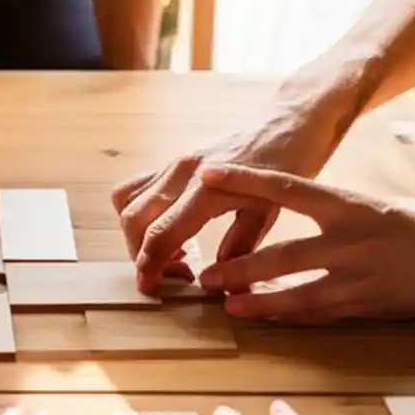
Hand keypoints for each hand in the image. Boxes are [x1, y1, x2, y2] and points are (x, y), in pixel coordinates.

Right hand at [112, 91, 342, 292]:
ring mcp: (174, 161)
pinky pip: (137, 185)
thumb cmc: (288, 166)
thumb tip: (228, 291)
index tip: (149, 288)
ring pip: (127, 198)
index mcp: (209, 189)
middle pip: (134, 218)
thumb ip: (241, 249)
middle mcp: (183, 171)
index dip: (150, 265)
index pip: (162, 233)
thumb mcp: (269, 213)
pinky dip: (139, 212)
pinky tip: (168, 228)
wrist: (288, 124)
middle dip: (139, 253)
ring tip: (166, 252)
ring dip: (135, 232)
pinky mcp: (172, 159)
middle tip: (165, 274)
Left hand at [195, 165, 414, 322]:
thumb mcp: (372, 206)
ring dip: (259, 302)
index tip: (209, 174)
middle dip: (239, 267)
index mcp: (349, 205)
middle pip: (282, 255)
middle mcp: (350, 240)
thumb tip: (287, 206)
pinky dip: (291, 318)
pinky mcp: (369, 305)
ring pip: (297, 295)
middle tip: (205, 276)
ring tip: (229, 306)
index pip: (286, 189)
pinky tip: (267, 319)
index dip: (245, 180)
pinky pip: (320, 315)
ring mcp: (359, 276)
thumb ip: (330, 210)